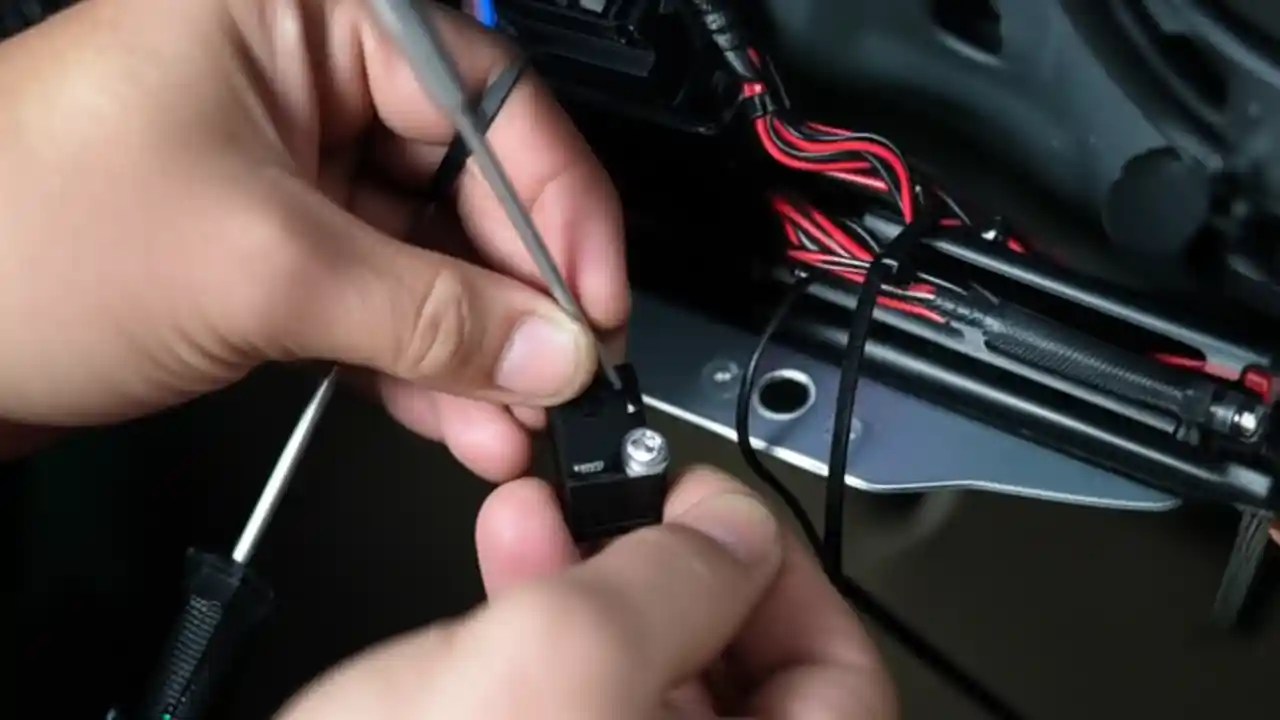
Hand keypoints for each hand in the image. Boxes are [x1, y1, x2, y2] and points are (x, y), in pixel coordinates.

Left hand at [0, 0, 626, 476]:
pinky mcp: (272, 242)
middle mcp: (300, 70)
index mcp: (299, 8)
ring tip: (513, 419)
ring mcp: (289, 162)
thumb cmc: (17, 241)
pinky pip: (379, 296)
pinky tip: (459, 414)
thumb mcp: (262, 268)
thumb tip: (552, 344)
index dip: (554, 204)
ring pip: (425, 252)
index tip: (591, 297)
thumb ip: (430, 313)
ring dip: (474, 344)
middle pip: (465, 181)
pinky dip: (421, 359)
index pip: (484, 94)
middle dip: (514, 293)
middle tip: (558, 371)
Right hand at [276, 467, 897, 718]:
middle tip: (632, 507)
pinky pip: (575, 712)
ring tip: (544, 520)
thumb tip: (734, 530)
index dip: (788, 582)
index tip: (725, 521)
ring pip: (646, 694)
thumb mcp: (553, 669)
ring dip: (598, 589)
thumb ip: (668, 581)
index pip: (841, 688)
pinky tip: (507, 572)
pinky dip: (547, 636)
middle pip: (744, 687)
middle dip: (672, 573)